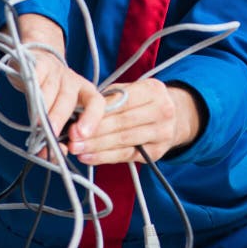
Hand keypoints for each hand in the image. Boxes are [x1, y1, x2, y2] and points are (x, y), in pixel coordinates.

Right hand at [8, 14, 105, 151]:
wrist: (39, 61)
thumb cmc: (54, 95)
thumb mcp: (62, 115)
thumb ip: (61, 135)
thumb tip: (54, 156)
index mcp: (86, 93)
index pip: (97, 103)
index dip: (91, 119)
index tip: (79, 136)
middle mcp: (73, 81)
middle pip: (68, 100)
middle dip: (59, 118)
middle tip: (51, 134)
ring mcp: (55, 71)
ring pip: (48, 90)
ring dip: (41, 108)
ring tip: (35, 123)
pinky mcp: (37, 64)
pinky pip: (35, 75)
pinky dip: (31, 86)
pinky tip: (28, 95)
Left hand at [65, 78, 201, 164]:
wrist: (175, 116)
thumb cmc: (143, 101)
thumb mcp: (132, 90)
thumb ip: (111, 97)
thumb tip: (81, 110)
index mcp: (153, 90)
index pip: (122, 103)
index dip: (98, 113)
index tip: (76, 121)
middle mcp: (162, 111)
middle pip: (122, 123)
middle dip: (94, 132)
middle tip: (71, 138)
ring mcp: (162, 133)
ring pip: (123, 141)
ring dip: (96, 147)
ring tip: (76, 149)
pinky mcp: (157, 153)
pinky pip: (126, 155)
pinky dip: (105, 157)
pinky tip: (88, 157)